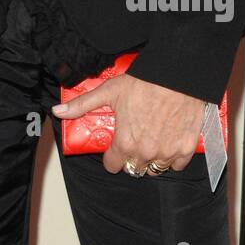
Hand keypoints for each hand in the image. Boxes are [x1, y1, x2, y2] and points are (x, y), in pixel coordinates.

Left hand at [52, 73, 204, 173]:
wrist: (177, 75)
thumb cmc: (144, 82)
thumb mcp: (108, 91)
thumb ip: (82, 104)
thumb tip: (58, 112)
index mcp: (125, 142)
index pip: (113, 166)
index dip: (111, 158)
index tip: (113, 150)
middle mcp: (146, 152)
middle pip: (134, 168)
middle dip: (131, 158)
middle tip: (132, 143)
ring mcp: (168, 152)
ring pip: (155, 168)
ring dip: (151, 160)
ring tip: (149, 145)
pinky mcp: (186, 148)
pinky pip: (177, 164)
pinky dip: (173, 158)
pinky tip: (168, 144)